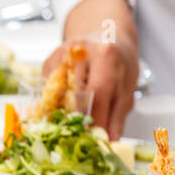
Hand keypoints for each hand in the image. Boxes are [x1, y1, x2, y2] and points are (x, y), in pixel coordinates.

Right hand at [43, 0, 141, 140]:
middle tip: (84, 138)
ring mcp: (61, 55)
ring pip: (57, 95)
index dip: (97, 122)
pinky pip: (48, 90)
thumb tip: (109, 141)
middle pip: (74, 95)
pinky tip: (65, 107)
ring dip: (63, 115)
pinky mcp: (49, 61)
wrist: (105, 32)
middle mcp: (81, 51)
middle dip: (79, 122)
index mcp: (106, 56)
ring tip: (72, 126)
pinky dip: (55, 104)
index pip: (98, 94)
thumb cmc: (118, 61)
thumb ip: (118, 114)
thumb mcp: (127, 85)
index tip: (98, 141)